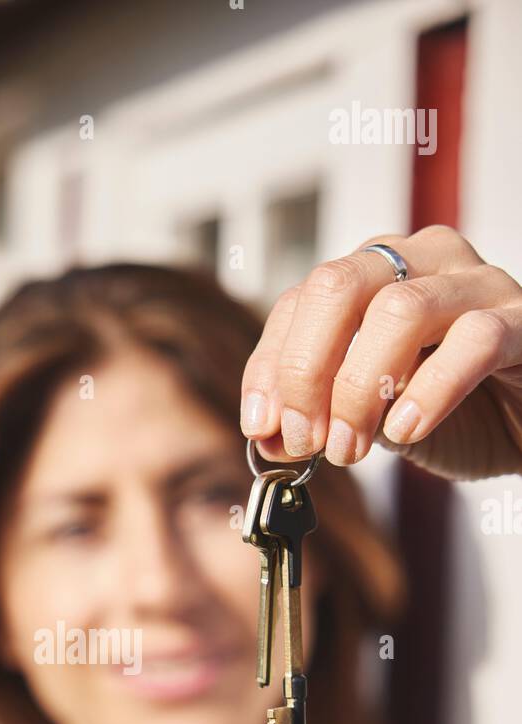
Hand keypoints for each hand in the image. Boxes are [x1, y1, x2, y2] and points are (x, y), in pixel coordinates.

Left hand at [240, 224, 521, 480]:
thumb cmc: (458, 411)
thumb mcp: (374, 419)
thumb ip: (323, 419)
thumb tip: (266, 437)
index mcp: (375, 274)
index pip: (301, 301)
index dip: (271, 366)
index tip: (262, 426)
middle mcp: (422, 260)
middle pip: (337, 287)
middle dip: (307, 371)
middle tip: (307, 439)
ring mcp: (476, 283)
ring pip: (398, 310)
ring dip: (360, 390)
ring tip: (352, 448)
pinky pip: (472, 341)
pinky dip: (428, 392)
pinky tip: (406, 431)